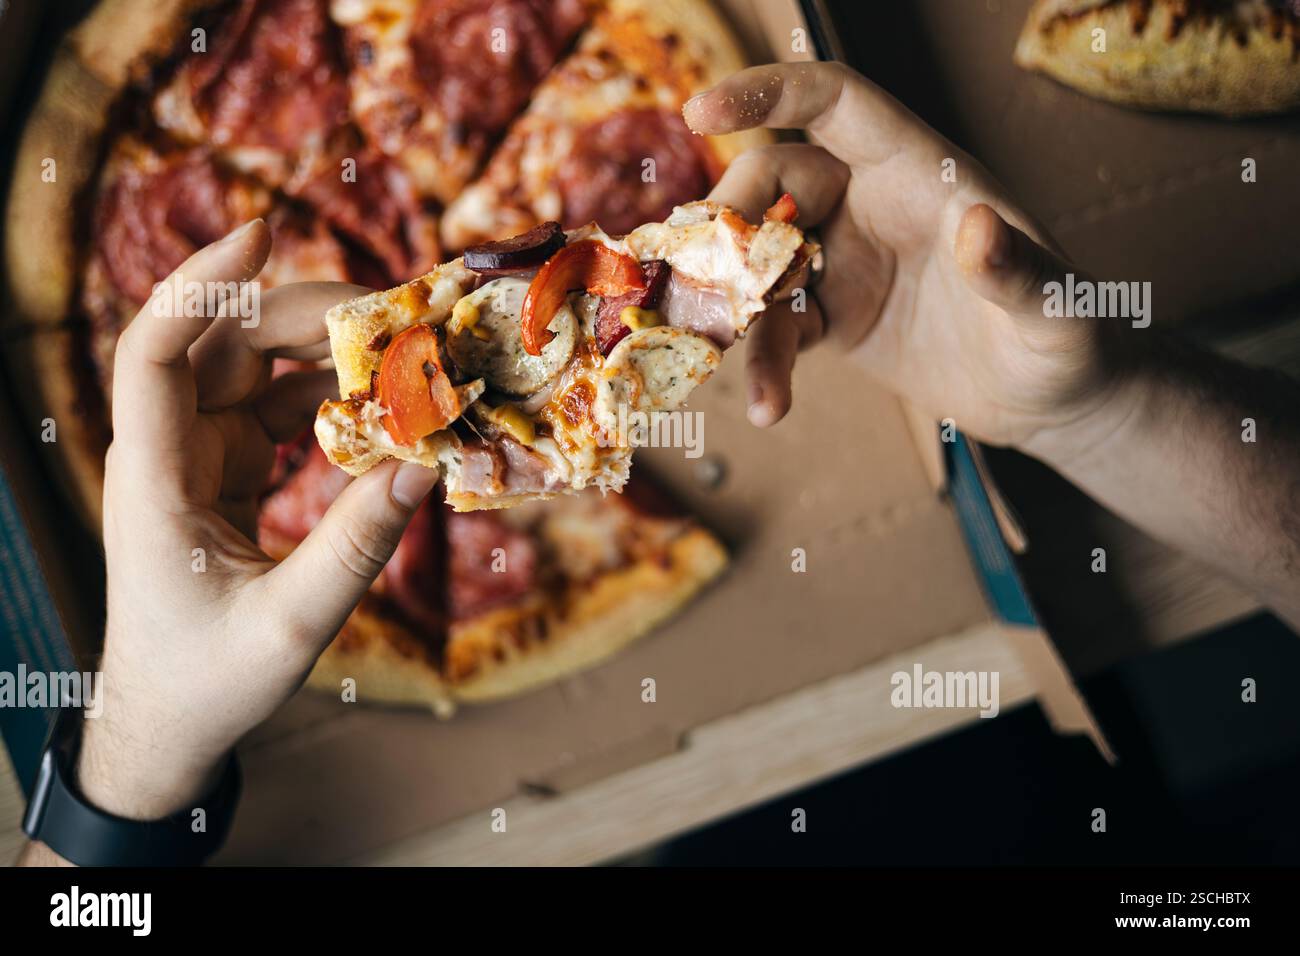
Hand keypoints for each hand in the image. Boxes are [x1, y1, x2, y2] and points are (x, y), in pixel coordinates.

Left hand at [80, 220, 437, 819]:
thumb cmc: (208, 681)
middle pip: (216, 343)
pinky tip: (376, 394)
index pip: (152, 355)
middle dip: (296, 313)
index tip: (260, 234)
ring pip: (246, 366)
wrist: (167, 722)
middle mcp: (165, 452)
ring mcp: (194, 457)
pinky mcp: (223, 470)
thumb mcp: (292, 624)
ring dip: (316, 348)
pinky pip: (270, 407)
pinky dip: (322, 394)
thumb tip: (423, 465)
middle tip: (387, 312)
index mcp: (154, 481)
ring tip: (397, 344)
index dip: (197, 285)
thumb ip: (356, 546)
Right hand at [684, 62, 1122, 458]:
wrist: (1055, 405)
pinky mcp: (837, 316)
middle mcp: (874, 202)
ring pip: (761, 258)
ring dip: (733, 306)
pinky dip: (763, 361)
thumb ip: (1019, 270)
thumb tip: (978, 225)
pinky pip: (778, 325)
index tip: (701, 107)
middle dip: (730, 222)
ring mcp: (849, 259)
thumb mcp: (1059, 310)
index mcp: (921, 170)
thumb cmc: (1073, 340)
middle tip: (707, 280)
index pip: (835, 102)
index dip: (769, 92)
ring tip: (718, 358)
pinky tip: (771, 406)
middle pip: (773, 179)